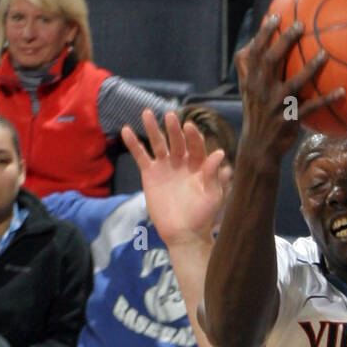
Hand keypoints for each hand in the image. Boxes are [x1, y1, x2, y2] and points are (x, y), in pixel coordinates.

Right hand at [122, 109, 227, 247]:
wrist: (183, 233)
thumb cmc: (203, 216)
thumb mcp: (212, 195)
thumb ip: (214, 174)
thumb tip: (220, 153)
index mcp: (199, 165)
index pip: (196, 145)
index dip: (193, 136)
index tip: (189, 128)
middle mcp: (182, 162)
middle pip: (177, 140)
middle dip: (174, 129)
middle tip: (170, 116)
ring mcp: (165, 166)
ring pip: (158, 143)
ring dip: (152, 128)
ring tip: (147, 113)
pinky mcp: (150, 174)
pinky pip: (141, 156)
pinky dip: (134, 143)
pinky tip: (126, 130)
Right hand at [234, 15, 343, 167]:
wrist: (258, 147)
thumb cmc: (257, 112)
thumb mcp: (246, 89)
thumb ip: (248, 66)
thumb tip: (253, 38)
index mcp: (251, 80)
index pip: (255, 52)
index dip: (264, 34)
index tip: (275, 17)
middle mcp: (262, 90)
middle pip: (272, 61)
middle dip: (284, 41)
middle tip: (300, 26)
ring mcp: (276, 106)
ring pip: (294, 83)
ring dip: (310, 68)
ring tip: (325, 53)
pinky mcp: (289, 120)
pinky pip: (311, 108)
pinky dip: (326, 100)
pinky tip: (342, 91)